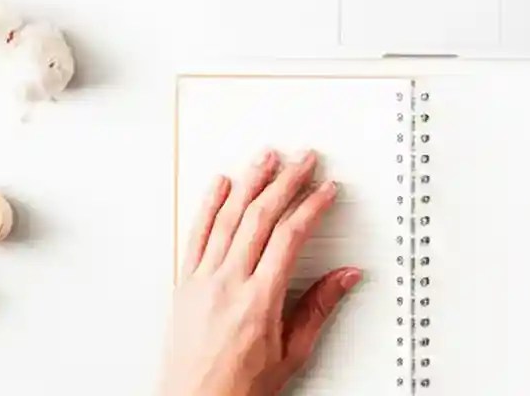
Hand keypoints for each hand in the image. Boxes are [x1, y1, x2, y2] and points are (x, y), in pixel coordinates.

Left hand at [164, 151, 361, 395]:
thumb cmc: (239, 388)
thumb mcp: (291, 353)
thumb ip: (319, 309)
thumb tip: (346, 277)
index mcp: (259, 301)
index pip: (289, 237)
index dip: (311, 207)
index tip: (327, 190)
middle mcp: (228, 284)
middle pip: (260, 217)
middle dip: (286, 182)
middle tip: (304, 160)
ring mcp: (202, 280)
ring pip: (227, 217)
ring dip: (249, 181)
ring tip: (267, 156)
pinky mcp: (184, 282)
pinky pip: (196, 233)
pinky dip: (208, 204)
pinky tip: (220, 183)